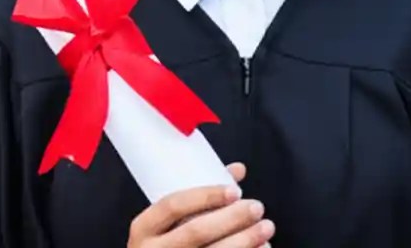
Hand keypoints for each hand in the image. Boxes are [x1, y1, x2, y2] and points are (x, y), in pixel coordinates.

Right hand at [128, 163, 275, 247]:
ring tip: (266, 227)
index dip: (205, 195)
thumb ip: (202, 196)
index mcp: (144, 229)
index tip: (234, 190)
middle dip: (231, 218)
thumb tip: (237, 170)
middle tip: (257, 207)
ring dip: (244, 240)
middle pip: (195, 231)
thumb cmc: (169, 242)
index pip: (172, 204)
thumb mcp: (173, 220)